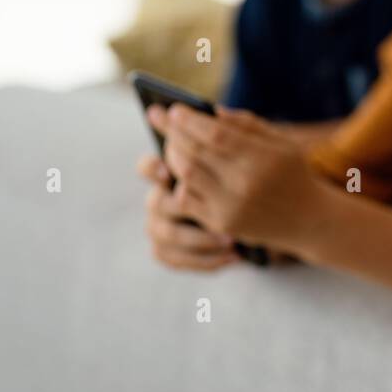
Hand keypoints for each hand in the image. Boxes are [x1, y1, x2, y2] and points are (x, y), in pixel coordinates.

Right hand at [136, 152, 238, 270]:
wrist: (244, 221)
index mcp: (166, 176)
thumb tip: (222, 131)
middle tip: (215, 211)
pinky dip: (206, 261)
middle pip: (156, 203)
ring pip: (167, 235)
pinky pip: (177, 260)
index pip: (147, 167)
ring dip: (200, 239)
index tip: (168, 172)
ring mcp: (159, 228)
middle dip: (185, 208)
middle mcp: (158, 201)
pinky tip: (234, 257)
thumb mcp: (230, 171)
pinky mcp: (165, 252)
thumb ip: (219, 157)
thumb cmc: (234, 187)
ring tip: (231, 240)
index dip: (151, 168)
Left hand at [146, 103, 320, 250]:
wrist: (308, 219)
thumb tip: (210, 111)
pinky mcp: (221, 224)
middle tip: (159, 118)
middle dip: (171, 133)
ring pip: (184, 175)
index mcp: (263, 158)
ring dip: (171, 154)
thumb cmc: (292, 173)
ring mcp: (231, 207)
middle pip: (193, 153)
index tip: (172, 108)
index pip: (215, 135)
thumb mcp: (281, 143)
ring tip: (170, 141)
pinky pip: (186, 198)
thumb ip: (247, 124)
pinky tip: (180, 168)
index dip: (189, 120)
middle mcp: (245, 184)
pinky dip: (178, 180)